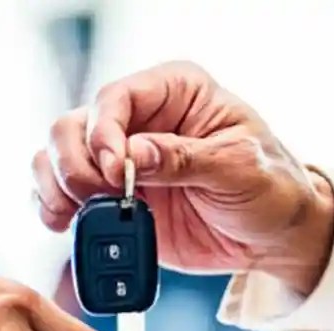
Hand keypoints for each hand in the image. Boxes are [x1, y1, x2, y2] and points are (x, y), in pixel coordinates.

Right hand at [34, 61, 333, 294]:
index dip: (103, 133)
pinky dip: (56, 209)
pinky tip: (66, 224)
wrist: (276, 235)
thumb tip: (134, 155)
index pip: (116, 98)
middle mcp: (140, 119)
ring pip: (58, 157)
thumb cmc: (271, 187)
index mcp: (175, 91)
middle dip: (75, 164)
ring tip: (72, 215)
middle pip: (74, 126)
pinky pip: (66, 194)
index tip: (114, 171)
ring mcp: (122, 159)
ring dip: (57, 186)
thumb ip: (184, 159)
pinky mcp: (114, 197)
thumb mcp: (239, 167)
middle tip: (97, 198)